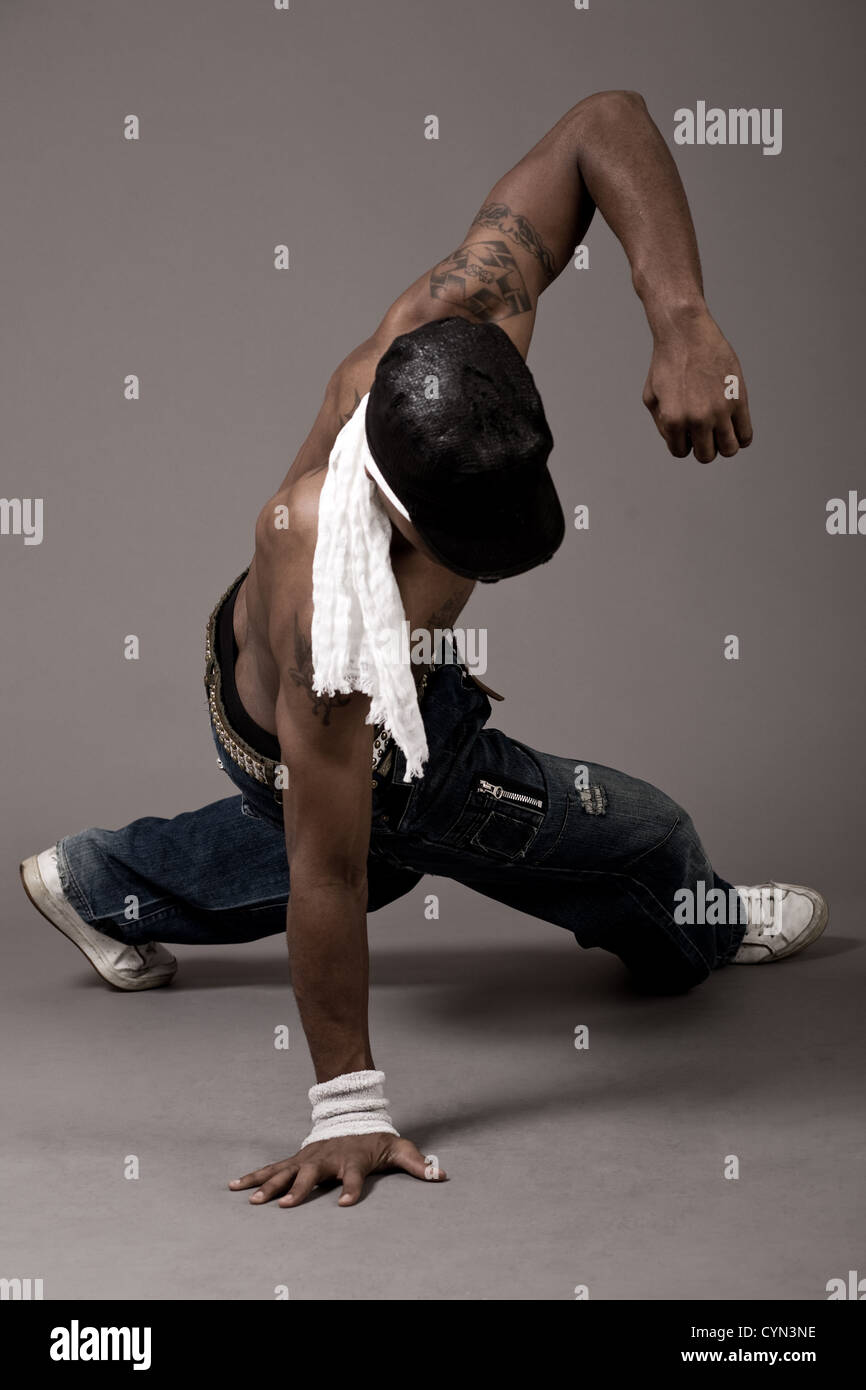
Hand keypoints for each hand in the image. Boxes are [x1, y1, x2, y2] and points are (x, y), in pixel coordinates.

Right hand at [228, 1133, 446, 1207]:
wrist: (352, 1112)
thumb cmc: (377, 1139)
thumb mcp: (400, 1149)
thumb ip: (419, 1165)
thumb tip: (442, 1175)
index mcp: (353, 1160)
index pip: (354, 1177)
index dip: (352, 1190)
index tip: (346, 1205)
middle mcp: (327, 1159)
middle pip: (312, 1175)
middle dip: (299, 1189)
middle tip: (286, 1205)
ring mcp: (308, 1158)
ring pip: (285, 1172)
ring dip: (269, 1185)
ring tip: (252, 1201)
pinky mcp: (296, 1159)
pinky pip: (271, 1168)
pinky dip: (254, 1176)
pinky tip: (234, 1185)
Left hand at [642, 307, 752, 462]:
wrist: (687, 333)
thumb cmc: (667, 363)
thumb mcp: (652, 397)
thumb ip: (663, 425)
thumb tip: (681, 442)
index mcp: (673, 421)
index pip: (681, 451)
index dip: (683, 442)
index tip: (686, 428)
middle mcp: (697, 419)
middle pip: (706, 456)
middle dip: (704, 447)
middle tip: (703, 430)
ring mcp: (720, 411)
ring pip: (729, 449)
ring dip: (724, 445)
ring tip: (719, 431)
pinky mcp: (738, 400)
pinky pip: (746, 434)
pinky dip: (742, 438)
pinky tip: (735, 428)